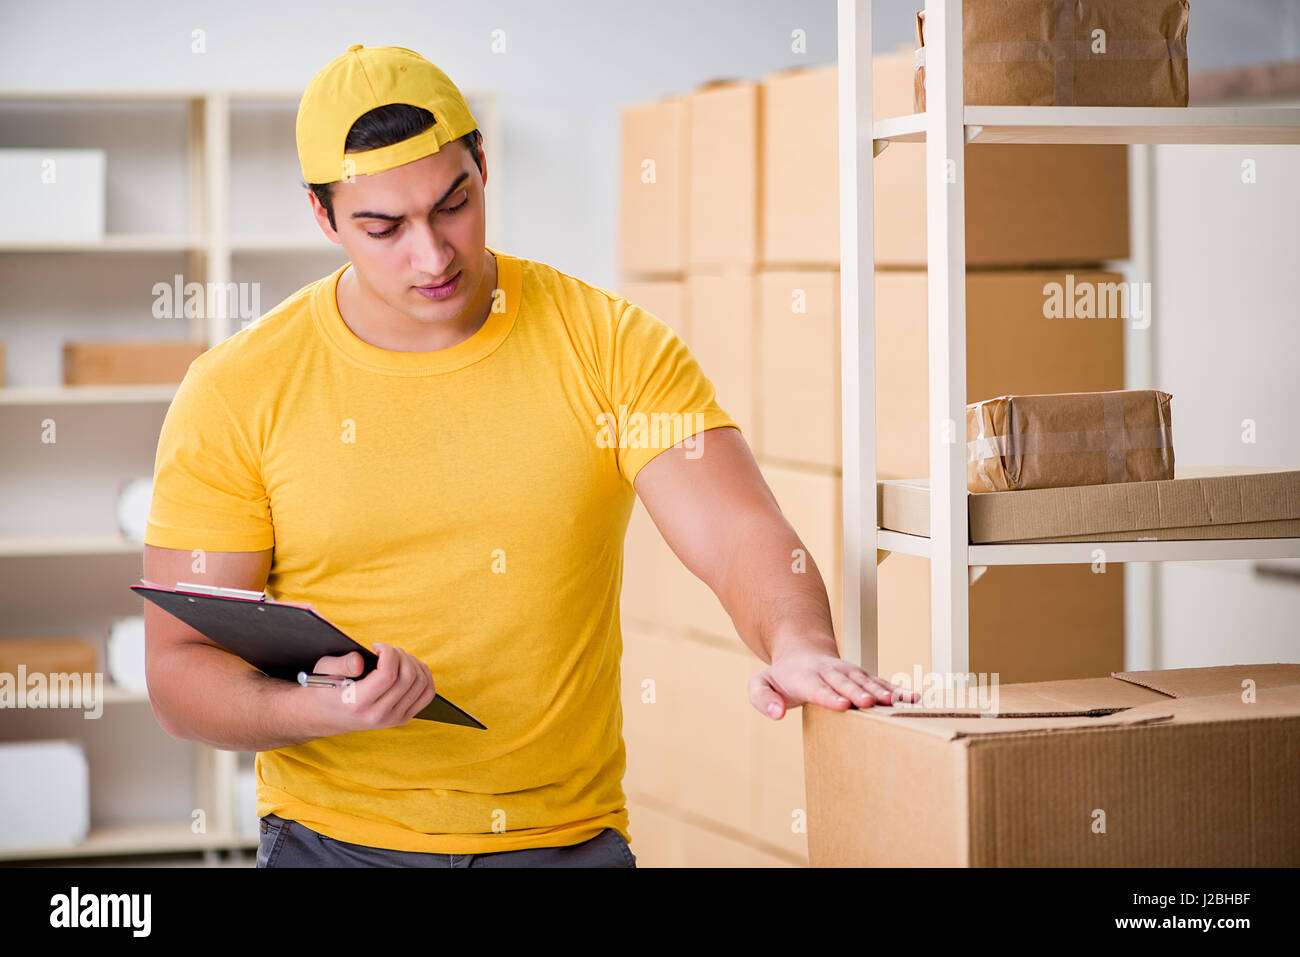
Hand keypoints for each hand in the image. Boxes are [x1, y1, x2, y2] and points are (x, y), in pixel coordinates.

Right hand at [305, 642, 435, 733]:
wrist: (326, 715)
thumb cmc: (326, 687)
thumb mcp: (324, 670)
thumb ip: (341, 663)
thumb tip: (360, 661)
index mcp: (358, 704)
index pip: (388, 675)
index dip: (388, 653)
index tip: (376, 646)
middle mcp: (379, 715)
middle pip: (408, 677)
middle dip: (400, 655)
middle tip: (386, 651)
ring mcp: (393, 719)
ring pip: (421, 683)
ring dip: (413, 663)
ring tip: (396, 657)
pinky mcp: (403, 718)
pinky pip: (427, 693)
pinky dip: (424, 675)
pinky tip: (410, 666)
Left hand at [748, 649, 918, 719]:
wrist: (802, 653)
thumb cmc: (783, 677)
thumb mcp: (760, 685)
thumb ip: (762, 699)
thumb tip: (776, 714)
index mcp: (806, 678)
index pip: (818, 688)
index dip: (830, 697)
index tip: (843, 705)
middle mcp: (830, 673)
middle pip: (845, 683)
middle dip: (858, 692)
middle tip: (870, 702)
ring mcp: (849, 673)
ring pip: (866, 680)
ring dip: (881, 690)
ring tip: (895, 702)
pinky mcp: (862, 677)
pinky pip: (882, 682)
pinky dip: (898, 690)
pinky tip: (914, 698)